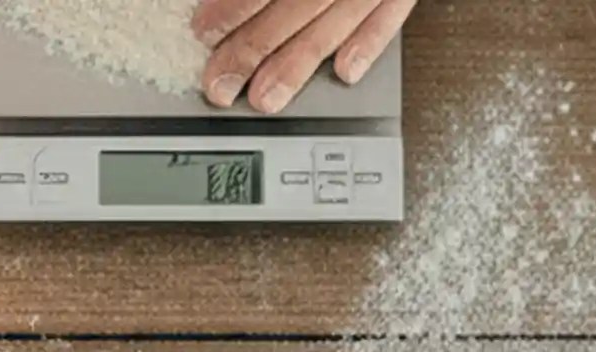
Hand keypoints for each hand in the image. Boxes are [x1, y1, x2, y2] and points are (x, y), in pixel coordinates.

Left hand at [192, 0, 415, 112]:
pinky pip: (392, 15)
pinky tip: (345, 74)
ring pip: (335, 25)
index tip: (203, 32)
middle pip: (294, 11)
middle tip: (219, 85)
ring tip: (265, 99)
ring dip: (297, 66)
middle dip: (252, 51)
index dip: (234, 8)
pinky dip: (370, 45)